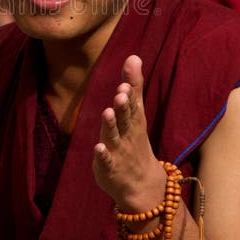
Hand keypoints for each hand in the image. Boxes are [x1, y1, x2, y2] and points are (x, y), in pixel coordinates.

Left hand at [93, 55, 164, 210]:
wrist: (142, 183)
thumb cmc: (134, 140)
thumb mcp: (136, 113)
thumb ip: (134, 86)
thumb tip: (134, 56)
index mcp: (134, 120)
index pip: (133, 103)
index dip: (130, 93)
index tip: (125, 82)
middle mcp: (127, 133)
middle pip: (126, 119)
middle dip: (124, 107)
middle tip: (121, 93)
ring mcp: (119, 151)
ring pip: (114, 136)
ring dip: (111, 125)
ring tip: (107, 112)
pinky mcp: (109, 167)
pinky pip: (106, 161)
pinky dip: (102, 155)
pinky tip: (97, 147)